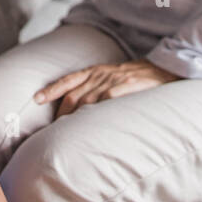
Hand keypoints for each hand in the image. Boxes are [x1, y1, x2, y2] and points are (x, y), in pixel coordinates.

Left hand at [35, 60, 182, 119]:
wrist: (164, 69)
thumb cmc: (135, 79)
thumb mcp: (111, 77)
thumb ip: (95, 89)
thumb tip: (77, 110)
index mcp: (96, 71)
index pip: (69, 80)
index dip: (52, 89)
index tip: (37, 99)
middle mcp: (101, 74)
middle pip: (74, 94)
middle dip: (61, 112)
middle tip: (52, 131)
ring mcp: (115, 80)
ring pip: (88, 98)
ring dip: (75, 115)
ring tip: (66, 132)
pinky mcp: (128, 86)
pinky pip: (108, 98)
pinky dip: (97, 108)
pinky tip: (90, 120)